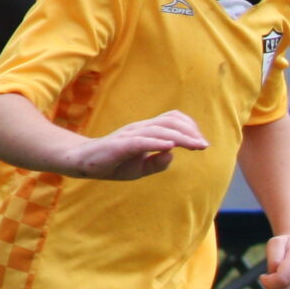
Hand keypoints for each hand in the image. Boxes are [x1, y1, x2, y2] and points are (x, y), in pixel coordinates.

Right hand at [78, 110, 209, 179]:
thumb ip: (157, 164)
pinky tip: (171, 145)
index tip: (201, 142)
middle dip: (190, 132)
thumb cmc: (114, 163)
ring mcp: (129, 135)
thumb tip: (172, 156)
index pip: (171, 120)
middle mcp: (140, 128)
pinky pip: (141, 141)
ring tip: (196, 145)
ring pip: (159, 130)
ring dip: (181, 137)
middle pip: (170, 122)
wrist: (84, 163)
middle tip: (204, 145)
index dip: (189, 127)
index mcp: (146, 131)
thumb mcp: (140, 168)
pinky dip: (157, 142)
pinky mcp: (120, 145)